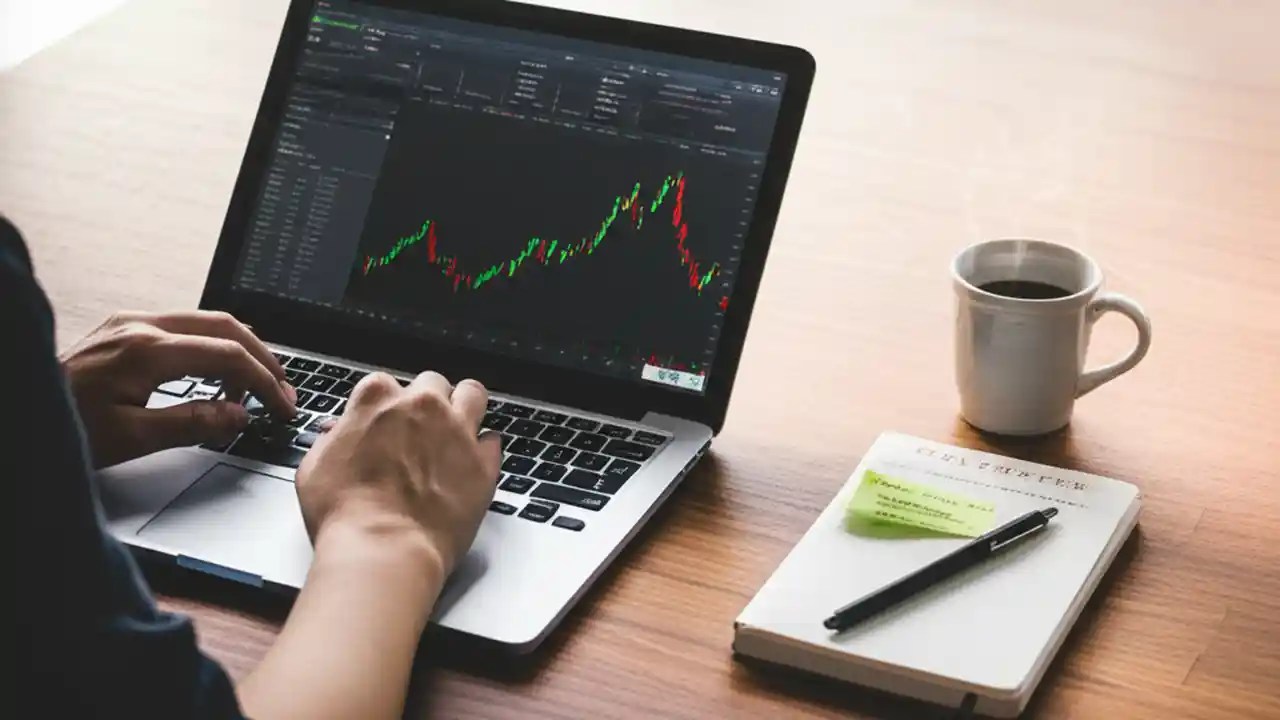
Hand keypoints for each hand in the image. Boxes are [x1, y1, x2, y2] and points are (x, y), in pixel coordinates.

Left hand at [61, 310, 295, 467]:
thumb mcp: (131, 438)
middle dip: (261, 359)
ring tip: (255, 387)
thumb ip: (193, 423)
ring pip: (206, 322)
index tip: (283, 406)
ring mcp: (130, 322)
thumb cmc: (63, 429)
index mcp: (145, 350)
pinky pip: (183, 327)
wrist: (14, 412)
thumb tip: (239, 415)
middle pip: (225, 326)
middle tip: (282, 392)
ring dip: (238, 351)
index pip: (227, 355)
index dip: (264, 382)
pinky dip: (212, 347)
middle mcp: (139, 325)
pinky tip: (216, 375)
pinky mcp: (123, 328)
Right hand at [295, 371, 501, 577]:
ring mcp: (458, 430)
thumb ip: (331, 441)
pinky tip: (471, 463)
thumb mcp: (314, 469)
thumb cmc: (345, 515)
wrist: (384, 550)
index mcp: (377, 399)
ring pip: (472, 393)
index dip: (383, 406)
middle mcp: (422, 405)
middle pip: (431, 383)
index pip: (383, 383)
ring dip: (464, 406)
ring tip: (456, 428)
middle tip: (418, 429)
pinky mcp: (484, 462)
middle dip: (425, 402)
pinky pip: (494, 440)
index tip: (382, 424)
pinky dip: (484, 448)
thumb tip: (338, 434)